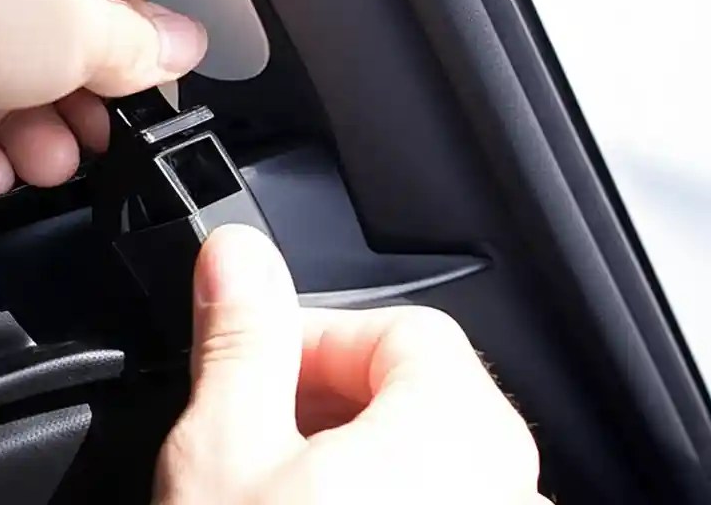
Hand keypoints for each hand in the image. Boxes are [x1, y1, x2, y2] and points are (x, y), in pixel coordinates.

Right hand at [155, 225, 549, 503]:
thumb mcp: (222, 450)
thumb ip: (238, 341)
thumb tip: (236, 254)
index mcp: (459, 435)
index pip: (404, 327)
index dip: (308, 334)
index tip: (252, 358)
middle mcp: (511, 490)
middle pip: (419, 395)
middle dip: (324, 397)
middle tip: (249, 429)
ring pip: (427, 463)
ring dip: (347, 457)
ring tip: (270, 489)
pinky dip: (376, 500)